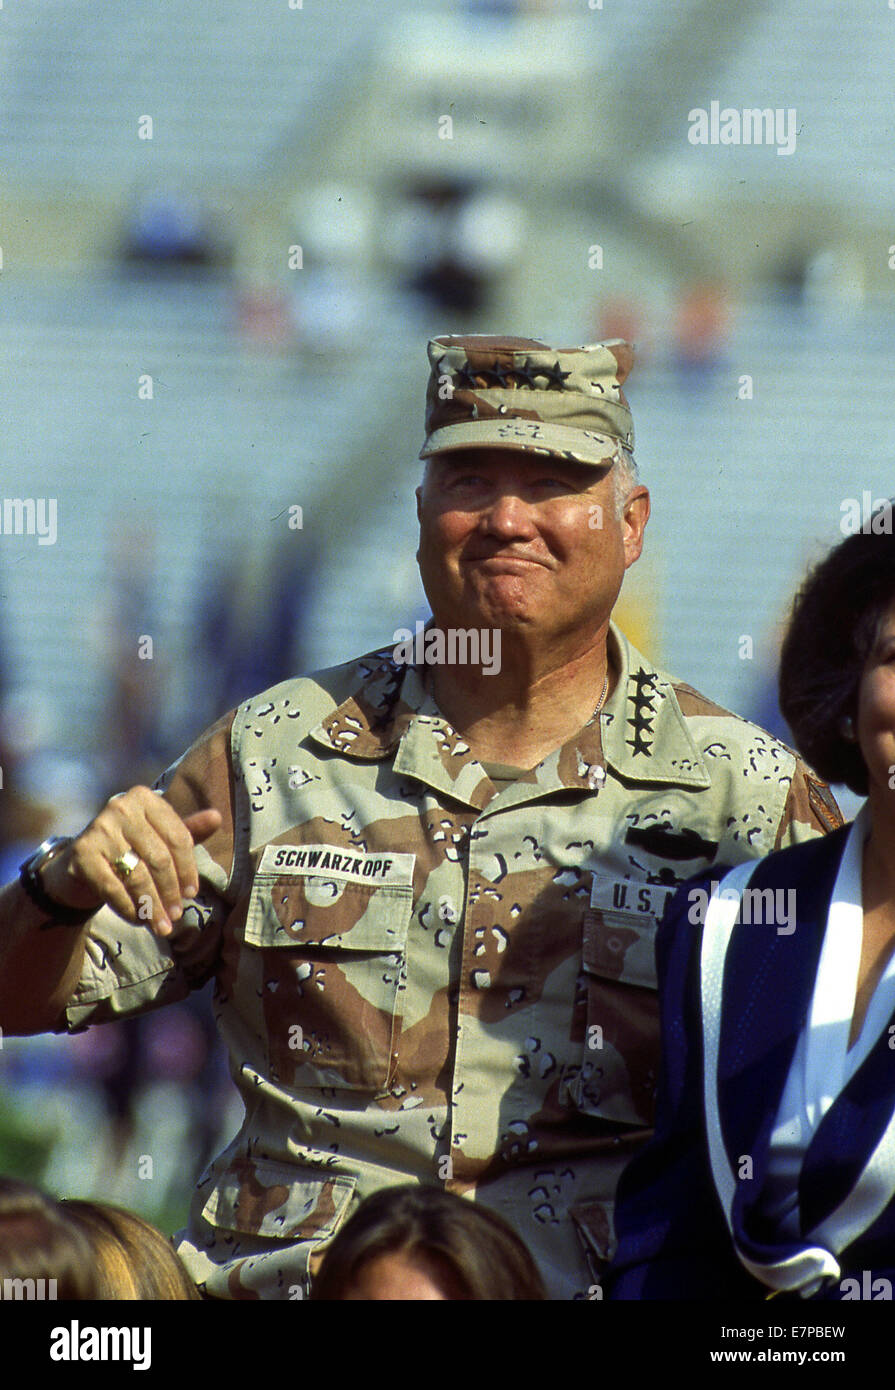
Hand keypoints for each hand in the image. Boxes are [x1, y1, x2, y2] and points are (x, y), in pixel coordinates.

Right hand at [40, 786, 222, 937]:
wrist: (81, 863)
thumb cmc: (130, 848)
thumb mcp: (159, 837)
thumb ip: (188, 830)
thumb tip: (217, 816)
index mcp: (145, 798)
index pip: (178, 837)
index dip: (188, 869)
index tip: (192, 893)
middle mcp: (121, 807)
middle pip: (159, 858)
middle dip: (170, 892)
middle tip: (177, 915)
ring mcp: (99, 828)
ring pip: (137, 876)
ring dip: (152, 906)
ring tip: (161, 926)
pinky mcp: (82, 853)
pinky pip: (113, 887)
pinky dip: (129, 908)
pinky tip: (138, 920)